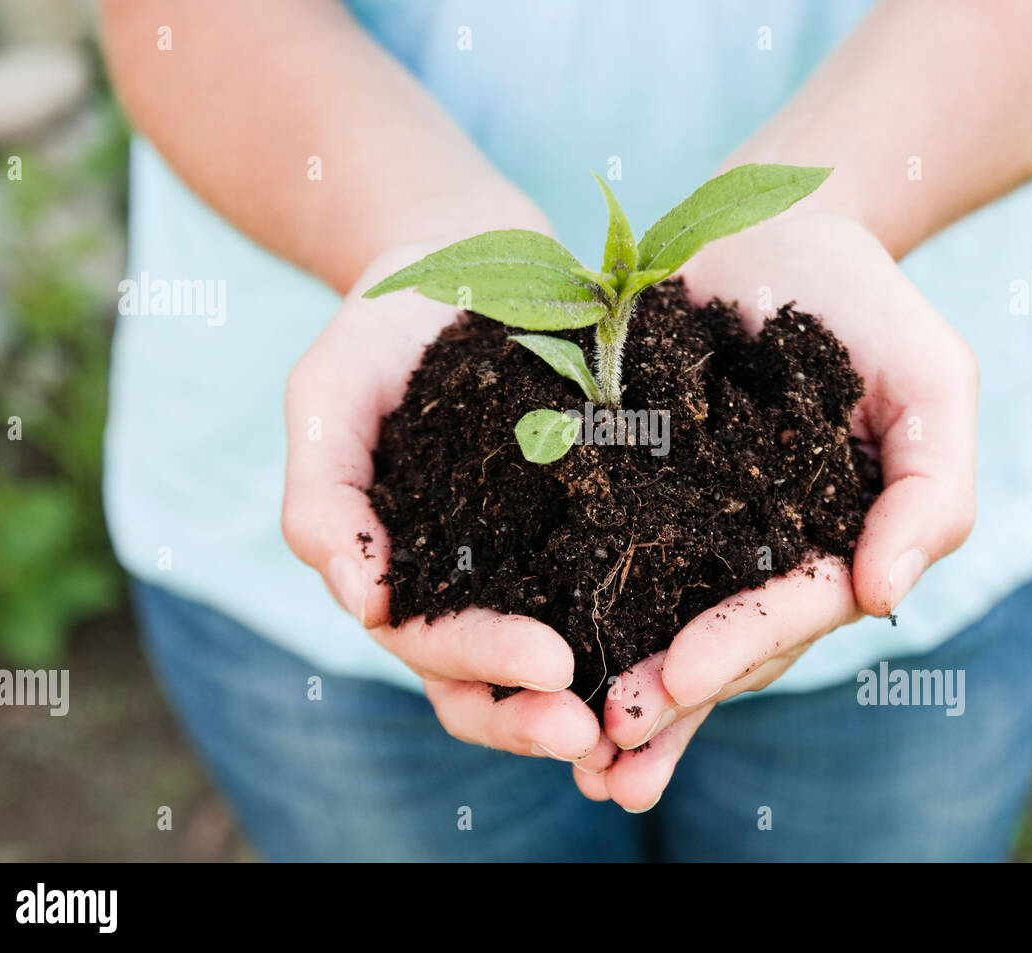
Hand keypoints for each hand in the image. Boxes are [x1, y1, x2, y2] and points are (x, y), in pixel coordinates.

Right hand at [282, 236, 614, 769]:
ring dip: (604, 691)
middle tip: (599, 731)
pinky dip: (657, 617)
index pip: (431, 643)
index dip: (484, 663)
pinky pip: (628, 576)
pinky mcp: (600, 513)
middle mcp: (472, 580)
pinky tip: (706, 629)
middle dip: (540, 712)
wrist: (462, 256)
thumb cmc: (379, 327)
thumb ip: (325, 496)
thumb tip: (361, 602)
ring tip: (662, 710)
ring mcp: (536, 553)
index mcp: (403, 570)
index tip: (551, 668)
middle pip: (496, 678)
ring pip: (564, 650)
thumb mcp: (329, 395)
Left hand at [572, 213, 978, 810]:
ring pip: (657, 623)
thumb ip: (932, 487)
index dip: (736, 649)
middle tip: (601, 749)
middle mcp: (764, 555)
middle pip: (718, 642)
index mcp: (837, 544)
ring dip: (613, 689)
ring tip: (561, 745)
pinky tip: (527, 662)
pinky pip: (604, 559)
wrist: (774, 226)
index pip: (792, 613)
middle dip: (663, 698)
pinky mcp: (635, 494)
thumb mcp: (930, 380)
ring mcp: (697, 530)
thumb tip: (884, 595)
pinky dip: (572, 613)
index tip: (672, 680)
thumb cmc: (866, 300)